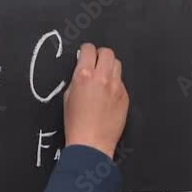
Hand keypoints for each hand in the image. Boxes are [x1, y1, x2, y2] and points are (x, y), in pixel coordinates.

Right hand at [63, 43, 128, 159]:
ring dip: (109, 66)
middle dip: (100, 55)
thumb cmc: (75, 123)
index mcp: (83, 76)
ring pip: (117, 64)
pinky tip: (107, 95)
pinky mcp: (125, 96)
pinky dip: (114, 83)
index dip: (85, 50)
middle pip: (107, 52)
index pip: (88, 50)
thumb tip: (82, 71)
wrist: (91, 142)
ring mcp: (116, 86)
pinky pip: (121, 82)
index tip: (85, 53)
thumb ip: (76, 79)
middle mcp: (102, 78)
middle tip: (95, 62)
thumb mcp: (67, 97)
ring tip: (103, 76)